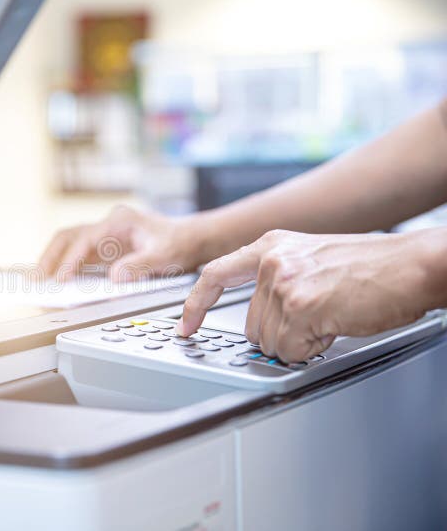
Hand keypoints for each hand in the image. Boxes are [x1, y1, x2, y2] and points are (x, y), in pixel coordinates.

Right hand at [38, 205, 211, 280]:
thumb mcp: (164, 256)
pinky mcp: (103, 247)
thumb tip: (114, 277)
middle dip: (49, 257)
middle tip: (35, 279)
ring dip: (52, 261)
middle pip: (68, 236)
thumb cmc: (178, 243)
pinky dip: (63, 266)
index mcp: (119, 221)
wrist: (189, 238)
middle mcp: (107, 225)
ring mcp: (103, 235)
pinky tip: (54, 280)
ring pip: (68, 243)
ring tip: (37, 281)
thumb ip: (140, 265)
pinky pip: (77, 255)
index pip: (86, 240)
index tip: (61, 279)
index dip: (71, 261)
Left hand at [178, 229, 435, 362]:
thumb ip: (277, 278)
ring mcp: (283, 282)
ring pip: (268, 342)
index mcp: (270, 246)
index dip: (195, 304)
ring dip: (299, 342)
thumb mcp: (311, 258)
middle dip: (281, 334)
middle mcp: (271, 261)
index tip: (186, 326)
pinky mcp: (300, 305)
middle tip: (316, 317)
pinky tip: (333, 326)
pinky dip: (312, 350)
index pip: (214, 274)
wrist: (412, 265)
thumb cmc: (373, 267)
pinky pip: (290, 351)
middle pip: (249, 326)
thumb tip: (259, 317)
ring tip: (329, 316)